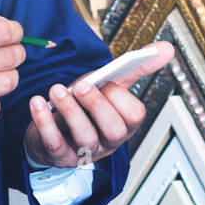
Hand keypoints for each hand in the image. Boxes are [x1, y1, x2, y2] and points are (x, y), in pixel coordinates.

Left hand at [23, 42, 174, 167]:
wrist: (54, 127)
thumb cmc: (86, 105)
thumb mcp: (112, 84)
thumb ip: (138, 67)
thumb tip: (168, 47)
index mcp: (124, 124)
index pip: (134, 116)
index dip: (120, 98)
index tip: (105, 79)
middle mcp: (108, 142)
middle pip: (113, 131)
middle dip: (97, 106)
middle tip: (80, 85)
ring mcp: (84, 153)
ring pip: (84, 138)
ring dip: (70, 112)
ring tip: (56, 89)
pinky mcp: (59, 157)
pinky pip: (54, 145)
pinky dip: (44, 123)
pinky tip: (37, 103)